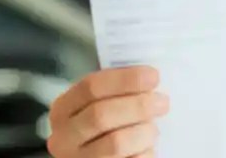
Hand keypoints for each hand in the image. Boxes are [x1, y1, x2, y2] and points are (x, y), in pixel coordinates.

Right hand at [47, 65, 168, 157]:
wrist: (93, 157)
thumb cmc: (101, 129)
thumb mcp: (97, 106)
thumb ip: (115, 93)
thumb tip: (149, 79)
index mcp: (63, 109)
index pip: (91, 87)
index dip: (125, 80)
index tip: (153, 76)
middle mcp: (64, 137)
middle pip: (101, 115)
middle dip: (138, 105)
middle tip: (162, 102)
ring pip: (116, 143)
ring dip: (144, 132)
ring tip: (153, 129)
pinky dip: (145, 153)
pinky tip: (147, 148)